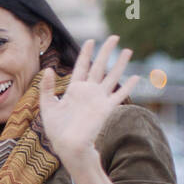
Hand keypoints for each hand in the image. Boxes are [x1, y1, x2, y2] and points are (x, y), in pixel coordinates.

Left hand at [39, 35, 139, 161]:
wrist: (68, 146)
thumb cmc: (56, 130)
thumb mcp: (47, 106)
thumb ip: (47, 88)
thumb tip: (48, 69)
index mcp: (74, 89)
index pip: (82, 66)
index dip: (86, 53)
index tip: (91, 40)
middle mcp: (88, 92)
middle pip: (99, 66)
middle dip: (107, 52)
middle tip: (114, 37)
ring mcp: (98, 99)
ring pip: (112, 77)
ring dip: (121, 64)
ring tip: (128, 50)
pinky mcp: (106, 108)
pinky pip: (119, 95)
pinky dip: (128, 86)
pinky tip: (136, 76)